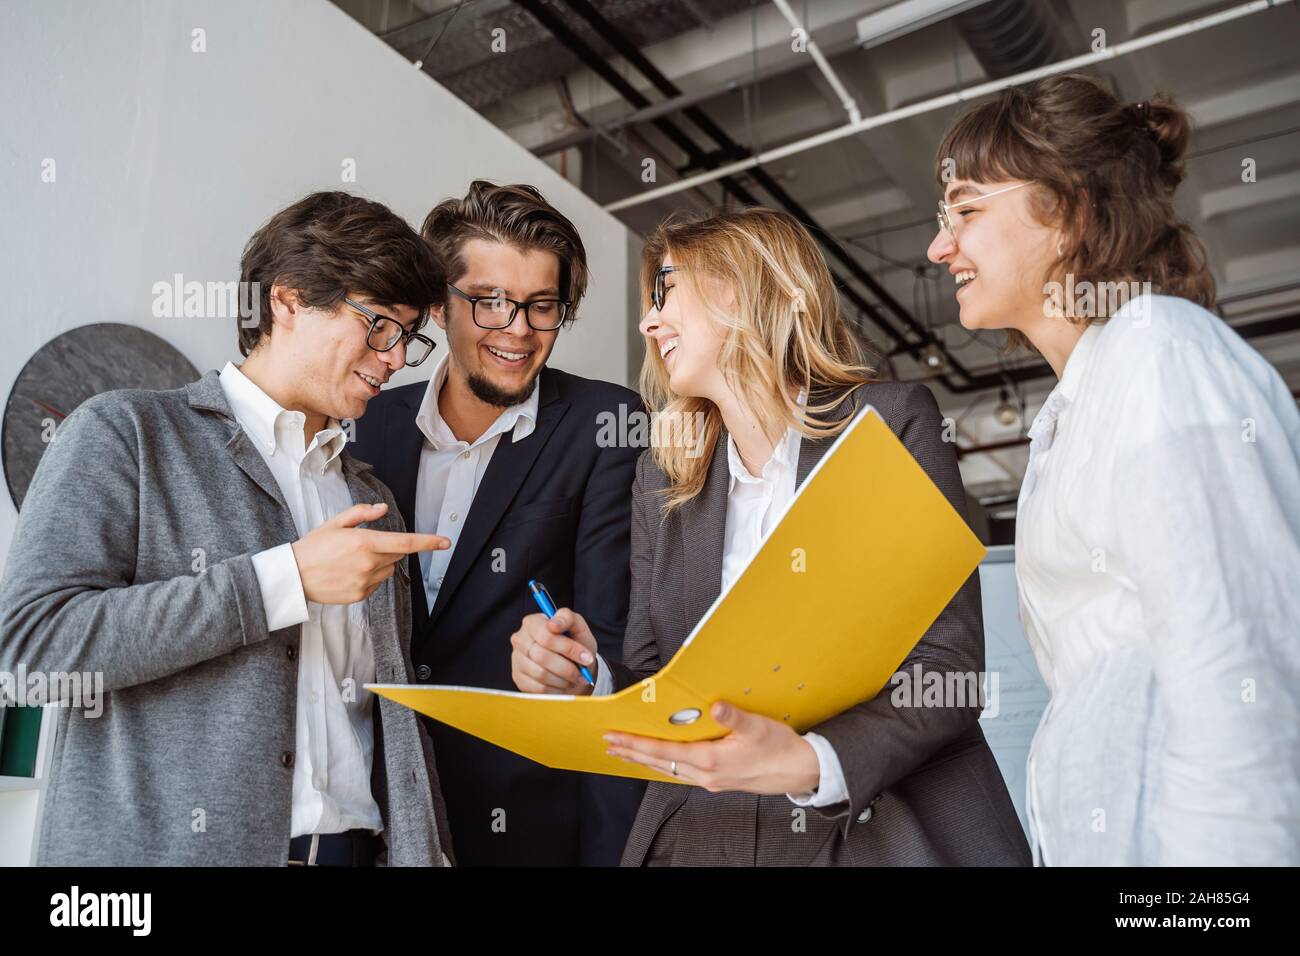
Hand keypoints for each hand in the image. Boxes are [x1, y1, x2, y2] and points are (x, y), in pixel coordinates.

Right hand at [291, 502, 448, 603]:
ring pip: (389, 569)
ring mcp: (366, 582)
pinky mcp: (361, 595)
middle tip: (365, 545)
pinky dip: (370, 577)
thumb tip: (383, 509)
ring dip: (381, 563)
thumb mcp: (335, 523)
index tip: (446, 542)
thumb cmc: (313, 546)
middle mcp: (369, 564)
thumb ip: (362, 513)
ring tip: (353, 560)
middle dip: (390, 547)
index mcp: (365, 543)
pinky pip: (377, 583)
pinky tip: (349, 573)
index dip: (429, 542)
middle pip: (398, 554)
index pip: (406, 543)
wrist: (294, 577)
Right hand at [510, 607, 598, 695]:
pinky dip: (556, 689)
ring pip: (541, 674)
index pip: (547, 637)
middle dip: (568, 668)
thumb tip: (553, 624)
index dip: (569, 648)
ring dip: (563, 679)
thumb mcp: (578, 627)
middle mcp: (520, 639)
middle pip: (543, 657)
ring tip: (574, 677)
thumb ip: (568, 618)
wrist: (573, 664)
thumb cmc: (574, 642)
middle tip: (583, 673)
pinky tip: (563, 684)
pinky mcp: (518, 678)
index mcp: (532, 622)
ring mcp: (517, 660)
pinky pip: (538, 688)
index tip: (587, 657)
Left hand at [604, 701, 820, 794]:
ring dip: (646, 760)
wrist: (801, 771)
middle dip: (633, 753)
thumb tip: (714, 706)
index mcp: (711, 761)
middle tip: (609, 743)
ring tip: (627, 751)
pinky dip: (665, 764)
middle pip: (659, 764)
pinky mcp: (718, 779)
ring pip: (669, 770)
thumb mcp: (758, 726)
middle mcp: (706, 774)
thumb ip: (734, 715)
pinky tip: (661, 760)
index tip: (616, 737)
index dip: (637, 744)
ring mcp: (711, 780)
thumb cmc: (781, 748)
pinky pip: (682, 773)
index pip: (663, 752)